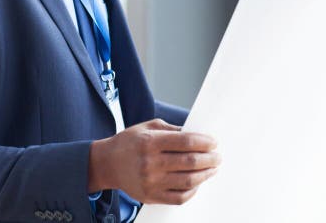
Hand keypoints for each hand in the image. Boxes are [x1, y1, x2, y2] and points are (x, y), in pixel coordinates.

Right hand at [88, 118, 220, 204]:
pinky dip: (192, 190)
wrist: (107, 164)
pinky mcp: (151, 196)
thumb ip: (171, 130)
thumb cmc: (129, 142)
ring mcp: (151, 181)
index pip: (185, 141)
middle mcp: (150, 162)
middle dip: (209, 159)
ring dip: (205, 174)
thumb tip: (196, 135)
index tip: (213, 142)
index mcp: (150, 142)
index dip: (204, 142)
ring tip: (212, 169)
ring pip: (188, 180)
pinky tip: (197, 182)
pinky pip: (179, 197)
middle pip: (189, 162)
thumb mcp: (147, 127)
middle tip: (217, 157)